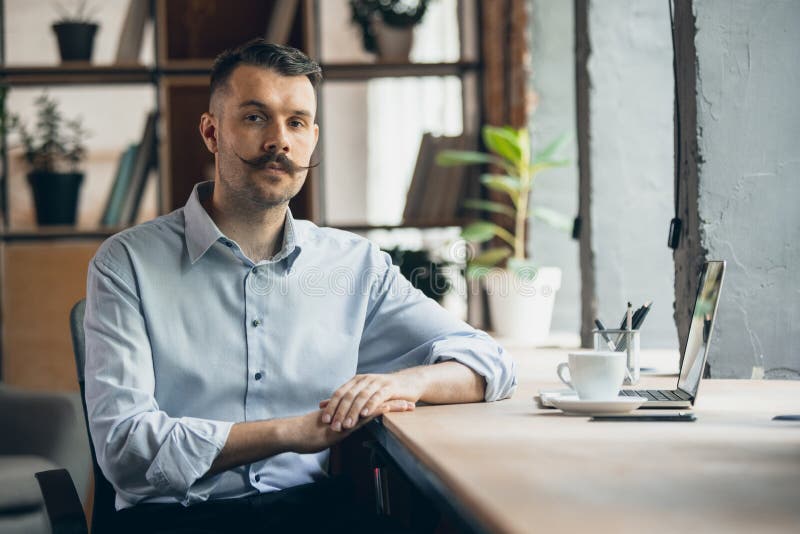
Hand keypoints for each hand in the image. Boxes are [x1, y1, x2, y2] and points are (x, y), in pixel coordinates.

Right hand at [291, 401, 411, 453]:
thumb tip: (344, 428)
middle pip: (376, 400)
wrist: (293, 434)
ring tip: (411, 406)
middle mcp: (349, 408)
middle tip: (411, 399)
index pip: (369, 401)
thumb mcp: (327, 430)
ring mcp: (349, 414)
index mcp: (347, 409)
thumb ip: (337, 426)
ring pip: (375, 405)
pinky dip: (381, 412)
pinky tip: (393, 411)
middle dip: (394, 400)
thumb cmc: (306, 434)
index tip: (399, 399)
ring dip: (394, 405)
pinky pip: (367, 415)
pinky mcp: (347, 422)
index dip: (384, 400)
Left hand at [319, 373, 422, 431]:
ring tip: (347, 425)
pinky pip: (377, 396)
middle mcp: (365, 379)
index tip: (324, 420)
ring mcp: (377, 382)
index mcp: (356, 380)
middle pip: (349, 396)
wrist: (408, 383)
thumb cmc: (383, 391)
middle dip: (340, 412)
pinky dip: (370, 406)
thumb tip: (321, 405)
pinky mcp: (389, 387)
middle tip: (334, 426)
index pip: (340, 393)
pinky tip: (365, 415)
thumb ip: (343, 399)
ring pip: (361, 397)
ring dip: (353, 412)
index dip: (331, 406)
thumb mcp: (361, 393)